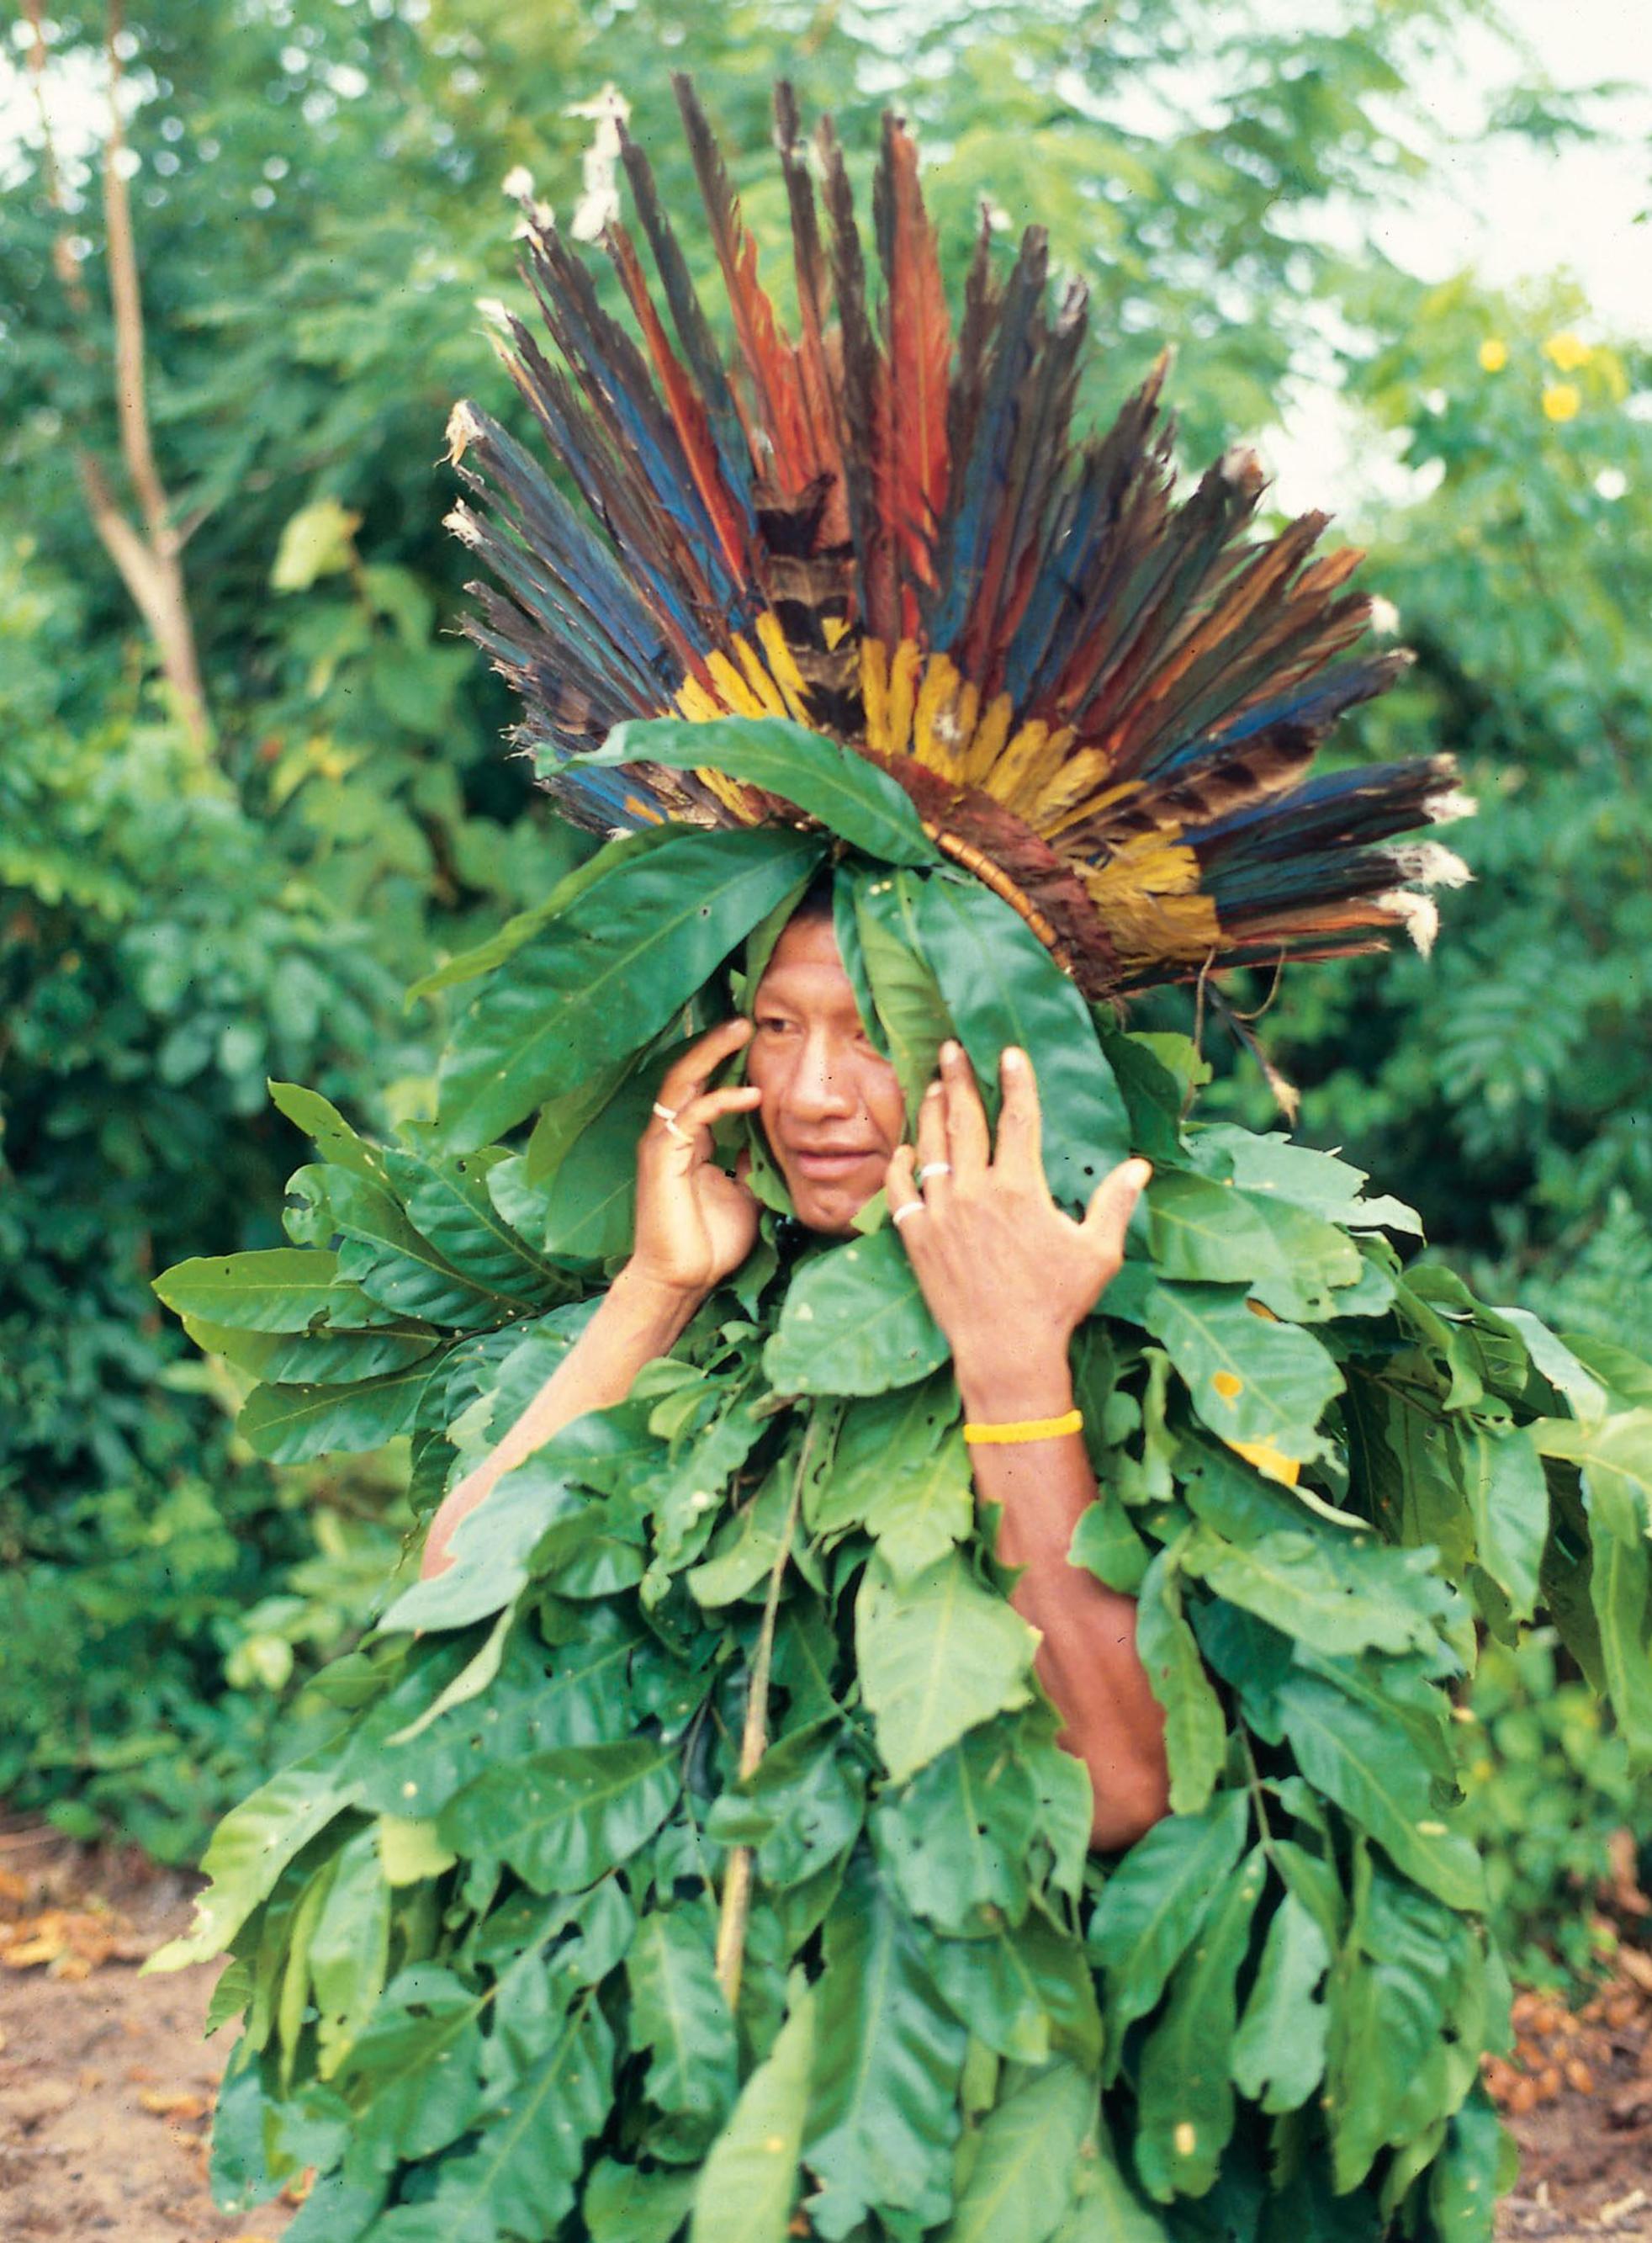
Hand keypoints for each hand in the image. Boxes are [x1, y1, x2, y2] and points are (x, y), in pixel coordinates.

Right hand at [628, 1017, 763, 1302]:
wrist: (682, 1280)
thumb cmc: (709, 1242)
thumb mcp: (745, 1193)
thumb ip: (753, 1165)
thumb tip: (774, 1143)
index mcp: (688, 1140)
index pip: (703, 1086)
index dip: (725, 1062)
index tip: (755, 1039)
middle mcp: (671, 1134)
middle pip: (687, 1072)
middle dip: (716, 1043)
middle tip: (746, 1018)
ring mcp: (662, 1143)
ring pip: (682, 1082)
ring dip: (712, 1053)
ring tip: (740, 1030)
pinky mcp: (662, 1157)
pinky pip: (691, 1115)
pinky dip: (721, 1100)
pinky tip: (752, 1095)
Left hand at [885, 1040, 1150, 1416]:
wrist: (1005, 1350)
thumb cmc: (1056, 1303)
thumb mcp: (1098, 1254)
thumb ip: (1114, 1204)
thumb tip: (1139, 1167)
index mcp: (1020, 1189)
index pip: (1019, 1120)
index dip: (1017, 1082)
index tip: (1009, 1051)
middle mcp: (975, 1192)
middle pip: (965, 1120)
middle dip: (960, 1078)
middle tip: (952, 1048)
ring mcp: (941, 1213)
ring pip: (930, 1148)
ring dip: (933, 1113)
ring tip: (936, 1087)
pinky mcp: (918, 1238)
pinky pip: (900, 1191)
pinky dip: (900, 1166)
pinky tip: (905, 1150)